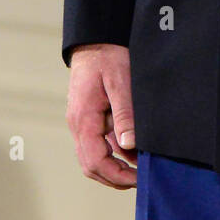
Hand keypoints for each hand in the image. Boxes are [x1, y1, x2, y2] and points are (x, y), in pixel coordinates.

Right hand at [66, 43, 137, 188]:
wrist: (95, 40)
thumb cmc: (107, 57)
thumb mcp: (120, 82)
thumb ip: (124, 113)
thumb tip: (129, 144)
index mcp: (84, 119)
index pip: (95, 161)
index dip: (116, 175)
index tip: (138, 178)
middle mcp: (79, 125)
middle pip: (91, 165)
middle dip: (115, 177)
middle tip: (140, 179)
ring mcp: (82, 122)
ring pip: (94, 156)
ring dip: (115, 166)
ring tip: (140, 166)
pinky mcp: (89, 117)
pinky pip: (98, 142)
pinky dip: (114, 151)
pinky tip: (132, 149)